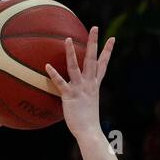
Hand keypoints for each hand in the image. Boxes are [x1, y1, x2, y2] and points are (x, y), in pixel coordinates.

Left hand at [43, 25, 114, 139]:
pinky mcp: (70, 96)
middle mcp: (89, 84)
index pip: (103, 65)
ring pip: (76, 67)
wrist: (89, 132)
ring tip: (67, 39)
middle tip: (95, 27)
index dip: (108, 52)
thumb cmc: (88, 123)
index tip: (112, 38)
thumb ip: (85, 98)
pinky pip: (60, 83)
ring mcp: (80, 89)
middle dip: (94, 43)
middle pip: (93, 59)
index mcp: (95, 85)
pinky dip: (54, 74)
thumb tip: (80, 98)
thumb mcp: (88, 106)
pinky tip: (47, 66)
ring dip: (72, 52)